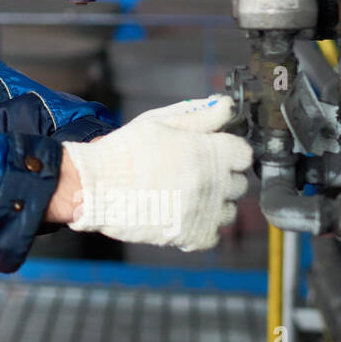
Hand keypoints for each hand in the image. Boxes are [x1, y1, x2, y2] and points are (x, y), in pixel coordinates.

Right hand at [54, 94, 252, 251]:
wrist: (96, 187)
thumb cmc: (125, 152)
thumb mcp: (159, 122)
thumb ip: (199, 115)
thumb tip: (226, 105)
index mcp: (210, 152)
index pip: (243, 153)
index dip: (227, 150)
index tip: (212, 151)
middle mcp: (215, 183)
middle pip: (239, 182)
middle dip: (221, 176)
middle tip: (193, 173)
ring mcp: (206, 212)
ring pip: (229, 209)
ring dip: (214, 203)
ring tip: (185, 195)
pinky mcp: (194, 235)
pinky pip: (214, 234)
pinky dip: (202, 226)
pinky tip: (182, 214)